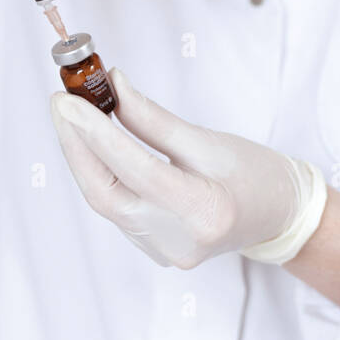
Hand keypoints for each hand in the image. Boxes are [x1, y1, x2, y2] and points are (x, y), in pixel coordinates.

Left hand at [49, 69, 325, 268]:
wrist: (279, 216)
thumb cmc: (254, 173)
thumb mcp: (208, 139)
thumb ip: (154, 119)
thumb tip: (112, 87)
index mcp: (204, 212)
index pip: (135, 170)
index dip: (95, 133)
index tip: (68, 100)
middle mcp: (179, 240)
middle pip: (107, 194)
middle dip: (76, 146)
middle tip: (60, 103)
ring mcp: (165, 252)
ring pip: (107, 202)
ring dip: (85, 158)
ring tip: (73, 117)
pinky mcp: (155, 250)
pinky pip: (117, 209)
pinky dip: (102, 175)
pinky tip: (93, 147)